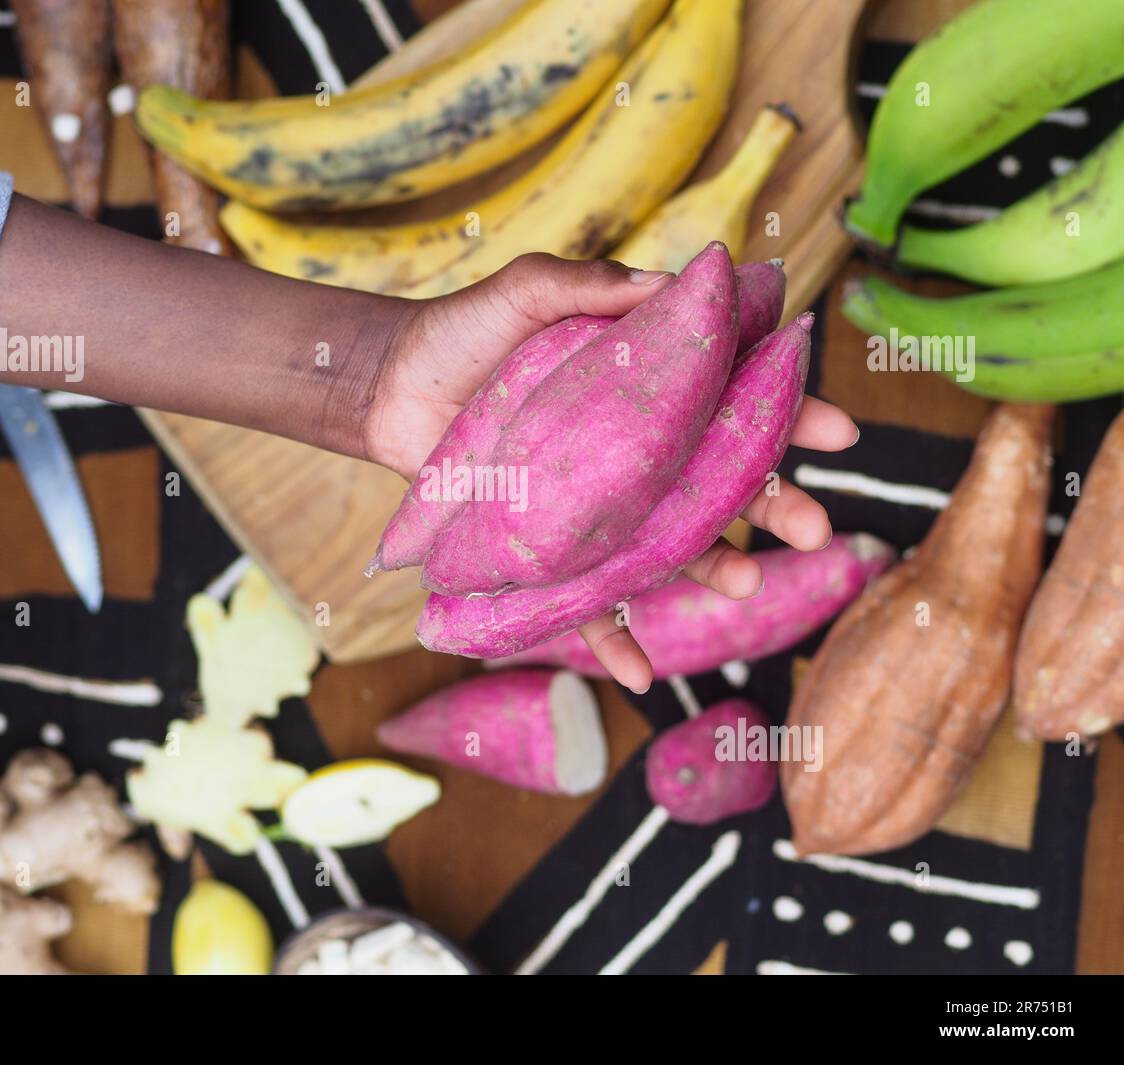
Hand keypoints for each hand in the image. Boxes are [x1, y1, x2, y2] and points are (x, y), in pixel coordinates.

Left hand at [367, 253, 859, 692]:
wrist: (391, 388)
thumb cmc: (466, 332)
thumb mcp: (530, 291)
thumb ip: (596, 284)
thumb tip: (684, 283)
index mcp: (646, 385)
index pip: (733, 398)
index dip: (788, 413)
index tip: (838, 432)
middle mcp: (635, 450)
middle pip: (720, 482)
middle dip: (774, 504)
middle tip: (813, 529)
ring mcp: (599, 504)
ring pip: (671, 546)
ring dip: (713, 570)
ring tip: (745, 587)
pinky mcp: (554, 545)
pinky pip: (589, 601)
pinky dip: (614, 639)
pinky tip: (640, 676)